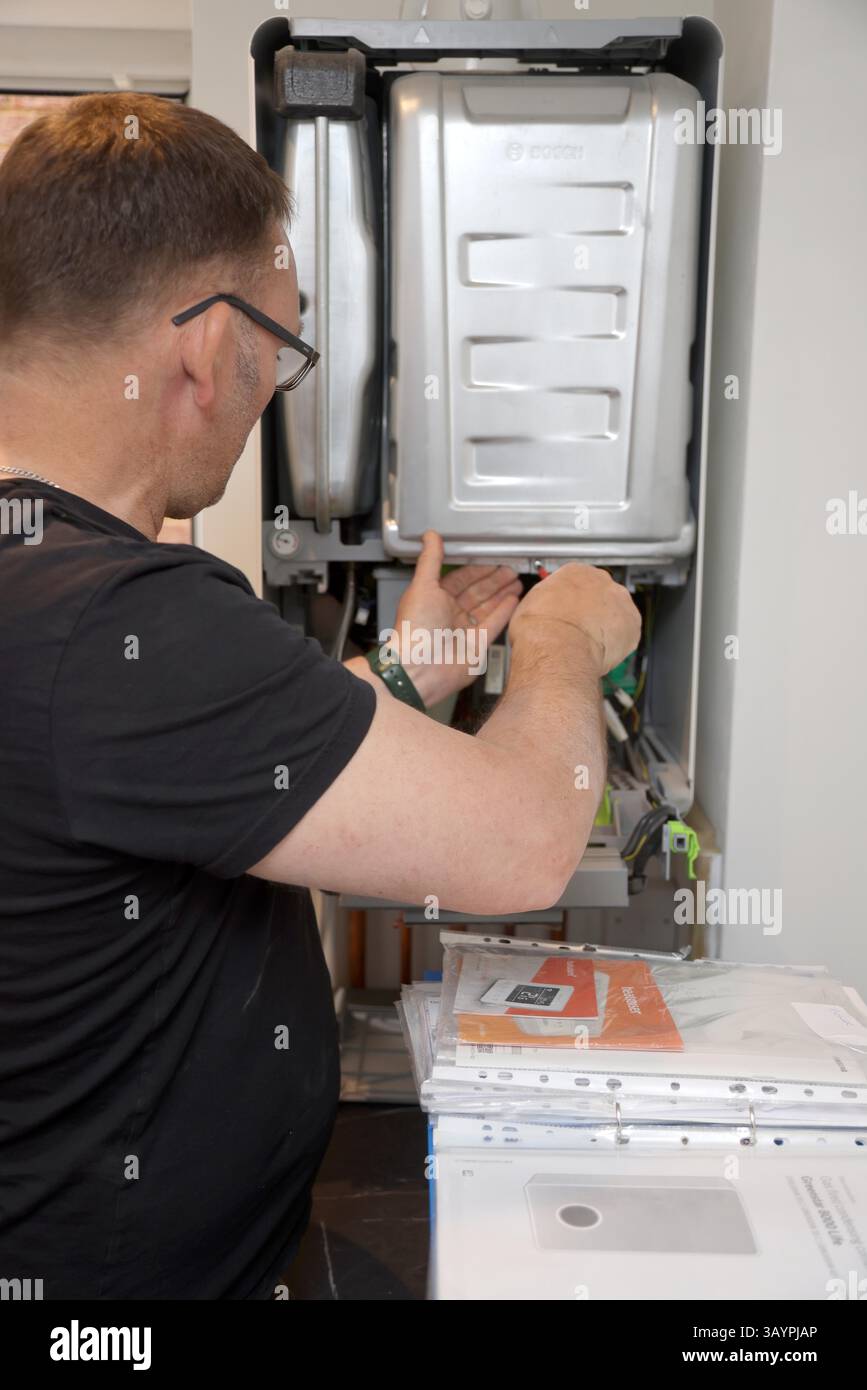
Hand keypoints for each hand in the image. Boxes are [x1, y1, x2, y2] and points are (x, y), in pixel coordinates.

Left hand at [390, 531, 521, 704]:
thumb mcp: (423, 585)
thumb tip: (430, 536)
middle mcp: (448, 615)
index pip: (459, 580)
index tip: (490, 559)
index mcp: (433, 600)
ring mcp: (463, 631)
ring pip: (486, 607)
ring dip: (501, 593)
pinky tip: (513, 599)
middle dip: (493, 580)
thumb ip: (430, 560)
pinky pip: (493, 625)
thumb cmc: (415, 630)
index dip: (476, 570)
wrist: (420, 667)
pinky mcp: (476, 646)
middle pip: (476, 593)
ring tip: (516, 580)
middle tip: (509, 568)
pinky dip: (504, 612)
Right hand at [508, 563, 640, 675]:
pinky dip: (619, 642)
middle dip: (595, 610)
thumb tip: (546, 606)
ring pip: (618, 613)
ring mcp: (620, 602)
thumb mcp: (531, 603)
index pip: (580, 579)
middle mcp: (602, 581)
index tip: (570, 608)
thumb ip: (547, 599)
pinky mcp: (633, 625)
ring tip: (591, 642)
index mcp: (576, 571)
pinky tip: (602, 650)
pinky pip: (628, 633)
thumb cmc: (541, 629)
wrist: (556, 647)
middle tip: (581, 627)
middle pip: (602, 594)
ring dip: (608, 625)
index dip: (575, 598)